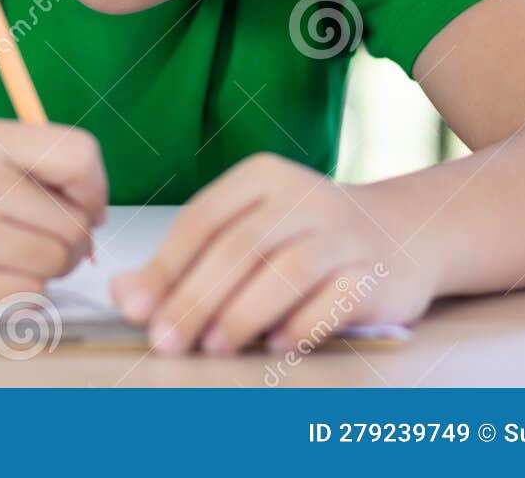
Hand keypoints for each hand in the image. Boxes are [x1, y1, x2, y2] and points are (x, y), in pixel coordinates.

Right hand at [0, 116, 108, 304]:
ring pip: (51, 264)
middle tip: (48, 245)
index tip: (83, 206)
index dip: (95, 189)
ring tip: (15, 260)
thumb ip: (28, 168)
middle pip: (72, 224)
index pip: (78, 155)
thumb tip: (95, 218)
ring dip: (47, 271)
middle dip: (73, 243)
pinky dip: (19, 295)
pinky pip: (20, 297)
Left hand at [109, 153, 438, 354]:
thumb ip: (184, 263)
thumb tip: (123, 296)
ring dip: (243, 314)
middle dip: (195, 299)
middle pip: (238, 247)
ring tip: (214, 346)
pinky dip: (300, 325)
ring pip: (286, 271)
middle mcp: (303, 195)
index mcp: (261, 177)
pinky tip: (274, 346)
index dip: (166, 267)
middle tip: (168, 340)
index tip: (139, 311)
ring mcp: (344, 232)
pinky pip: (335, 300)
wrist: (401, 233)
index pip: (202, 219)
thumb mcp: (244, 232)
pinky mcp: (376, 272)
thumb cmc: (303, 237)